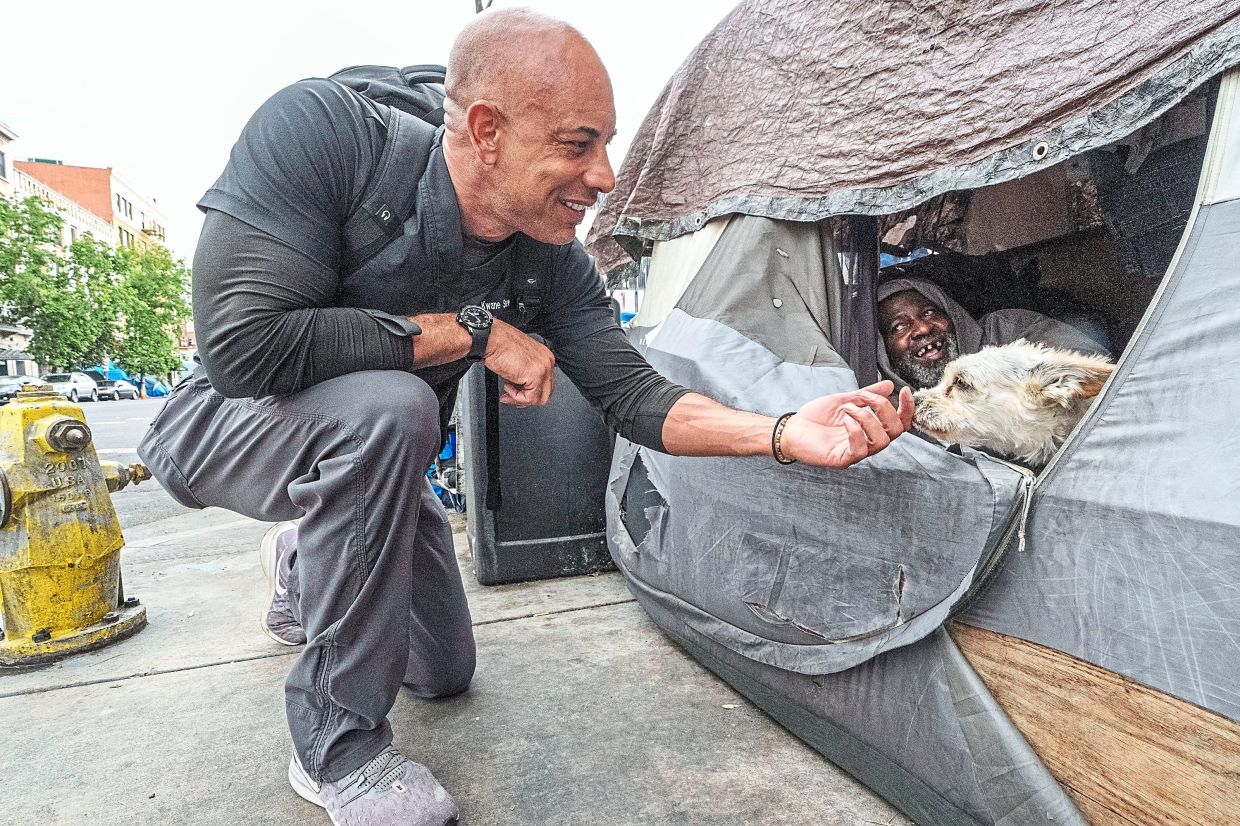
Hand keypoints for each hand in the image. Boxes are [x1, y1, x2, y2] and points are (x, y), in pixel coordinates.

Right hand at [484, 319, 555, 405]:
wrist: (491, 339)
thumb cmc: (498, 344)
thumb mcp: (517, 361)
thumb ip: (525, 374)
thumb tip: (522, 388)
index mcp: (545, 356)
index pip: (545, 383)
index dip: (530, 393)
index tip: (518, 395)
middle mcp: (548, 361)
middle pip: (546, 392)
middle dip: (527, 398)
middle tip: (512, 397)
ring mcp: (544, 368)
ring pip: (541, 398)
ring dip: (521, 398)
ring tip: (508, 391)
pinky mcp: (536, 374)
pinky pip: (530, 397)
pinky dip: (516, 397)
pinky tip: (507, 386)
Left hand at [778, 381, 913, 466]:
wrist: (791, 429)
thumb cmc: (816, 418)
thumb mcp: (844, 400)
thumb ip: (866, 395)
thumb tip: (889, 385)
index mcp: (870, 428)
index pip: (900, 423)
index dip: (907, 408)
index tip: (904, 390)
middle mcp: (867, 442)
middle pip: (896, 432)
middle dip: (885, 409)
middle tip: (864, 397)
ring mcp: (856, 452)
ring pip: (882, 441)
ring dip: (868, 418)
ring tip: (848, 408)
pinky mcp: (842, 459)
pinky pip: (860, 450)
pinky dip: (856, 430)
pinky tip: (844, 420)